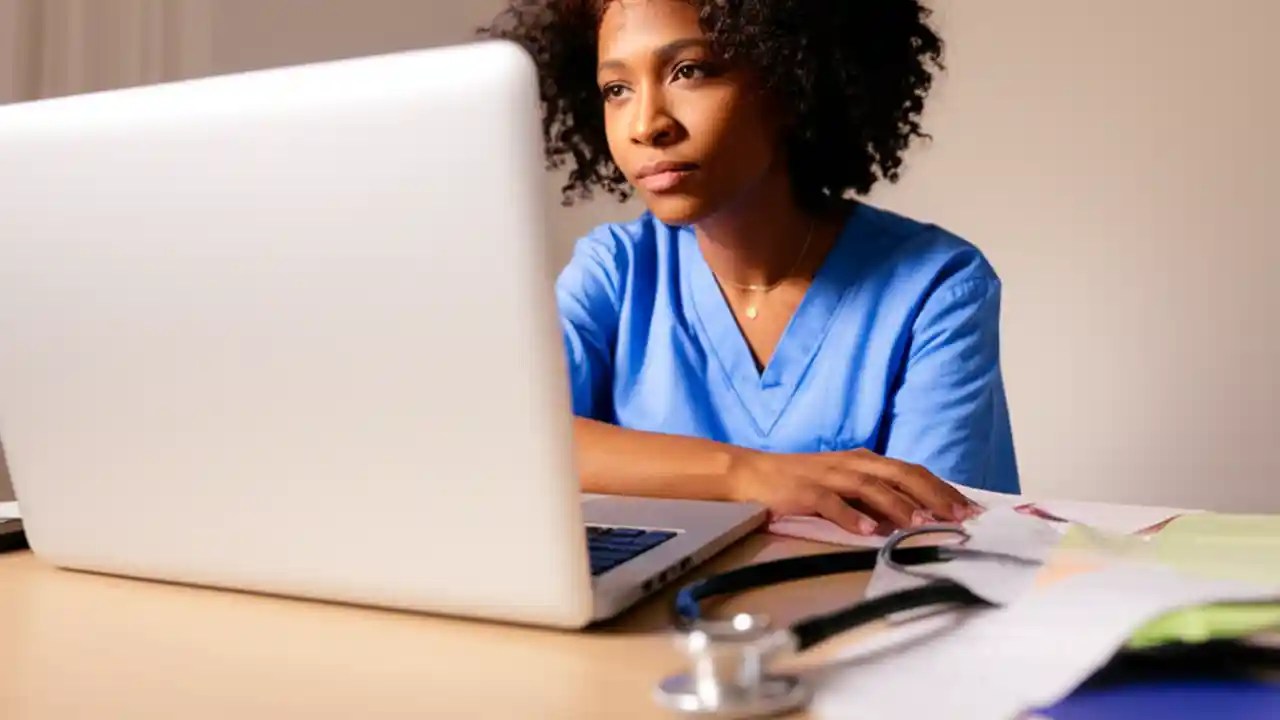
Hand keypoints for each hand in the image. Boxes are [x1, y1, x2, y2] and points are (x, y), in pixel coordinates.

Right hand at [725, 447, 980, 534]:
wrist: (752, 473)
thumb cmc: (802, 483)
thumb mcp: (845, 485)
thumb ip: (876, 497)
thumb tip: (916, 518)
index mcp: (865, 461)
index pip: (912, 471)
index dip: (943, 488)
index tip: (970, 509)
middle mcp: (852, 463)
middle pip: (900, 474)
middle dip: (932, 495)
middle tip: (958, 517)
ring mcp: (828, 475)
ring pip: (871, 486)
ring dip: (898, 505)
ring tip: (921, 523)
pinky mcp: (804, 489)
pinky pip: (831, 502)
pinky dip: (851, 516)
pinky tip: (869, 531)